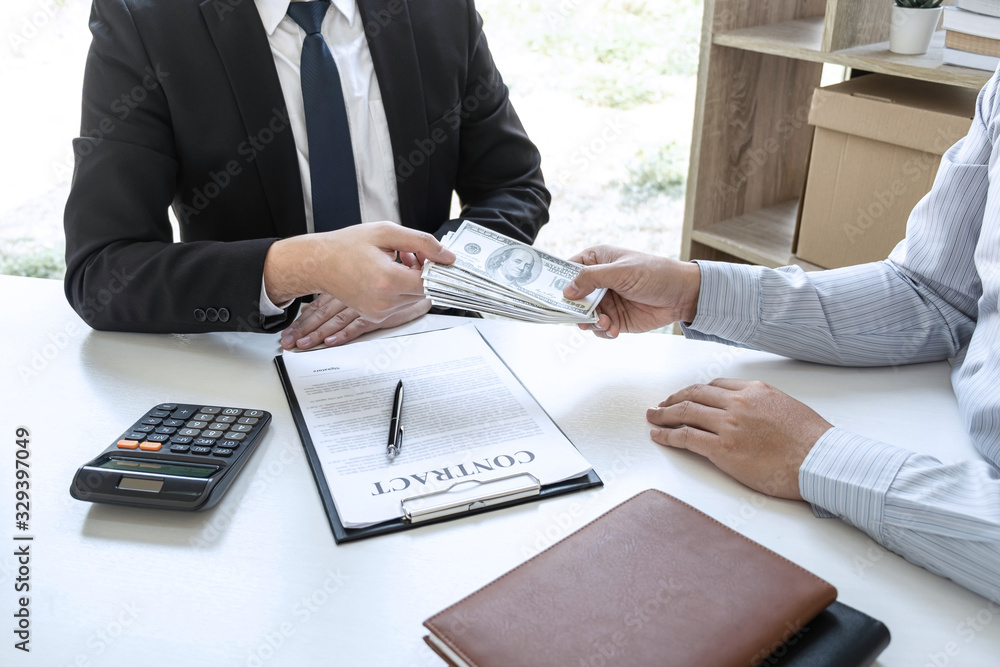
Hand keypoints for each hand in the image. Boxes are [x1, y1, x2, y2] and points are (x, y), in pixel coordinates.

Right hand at [263, 222, 453, 323]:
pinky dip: (401, 289)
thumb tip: (447, 256)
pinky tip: (390, 273)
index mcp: (388, 280)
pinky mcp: (376, 316)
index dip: (437, 268)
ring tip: (399, 260)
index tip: (437, 258)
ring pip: (413, 298)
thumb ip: (422, 242)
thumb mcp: (387, 232)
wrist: (320, 264)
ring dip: (413, 280)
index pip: (431, 282)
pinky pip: (400, 303)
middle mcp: (384, 302)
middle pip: (424, 291)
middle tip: (413, 253)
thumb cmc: (347, 246)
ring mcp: (379, 312)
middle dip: (424, 272)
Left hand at [281, 294, 431, 349]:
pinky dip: (343, 334)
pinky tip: (331, 342)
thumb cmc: (396, 277)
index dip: (305, 316)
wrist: (420, 281)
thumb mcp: (365, 284)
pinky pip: (357, 326)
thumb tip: (334, 296)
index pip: (321, 303)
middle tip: (289, 342)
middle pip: (323, 315)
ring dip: (317, 334)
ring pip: (335, 322)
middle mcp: (352, 296)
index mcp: (347, 286)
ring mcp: (364, 307)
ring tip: (302, 346)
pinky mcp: (378, 316)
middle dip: (304, 330)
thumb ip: (355, 288)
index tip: (291, 329)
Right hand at [562, 246, 700, 338]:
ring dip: (589, 322)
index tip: (548, 295)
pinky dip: (602, 331)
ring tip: (603, 322)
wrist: (682, 295)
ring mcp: (605, 301)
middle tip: (578, 315)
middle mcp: (597, 282)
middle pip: (572, 297)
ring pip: (584, 316)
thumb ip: (592, 278)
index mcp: (596, 261)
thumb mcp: (621, 271)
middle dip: (573, 308)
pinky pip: (599, 328)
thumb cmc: (655, 273)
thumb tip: (566, 290)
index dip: (556, 282)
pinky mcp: (615, 319)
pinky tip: (612, 329)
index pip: (567, 270)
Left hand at [646, 379, 832, 499]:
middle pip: (694, 395)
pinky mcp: (723, 449)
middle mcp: (738, 403)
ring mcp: (729, 425)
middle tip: (660, 404)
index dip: (695, 392)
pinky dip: (667, 436)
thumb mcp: (786, 406)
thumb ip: (762, 404)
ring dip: (663, 414)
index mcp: (754, 390)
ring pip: (685, 413)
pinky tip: (658, 436)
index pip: (715, 386)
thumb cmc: (812, 440)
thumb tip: (749, 411)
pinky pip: (686, 438)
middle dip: (673, 399)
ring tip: (652, 417)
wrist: (821, 460)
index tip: (686, 396)